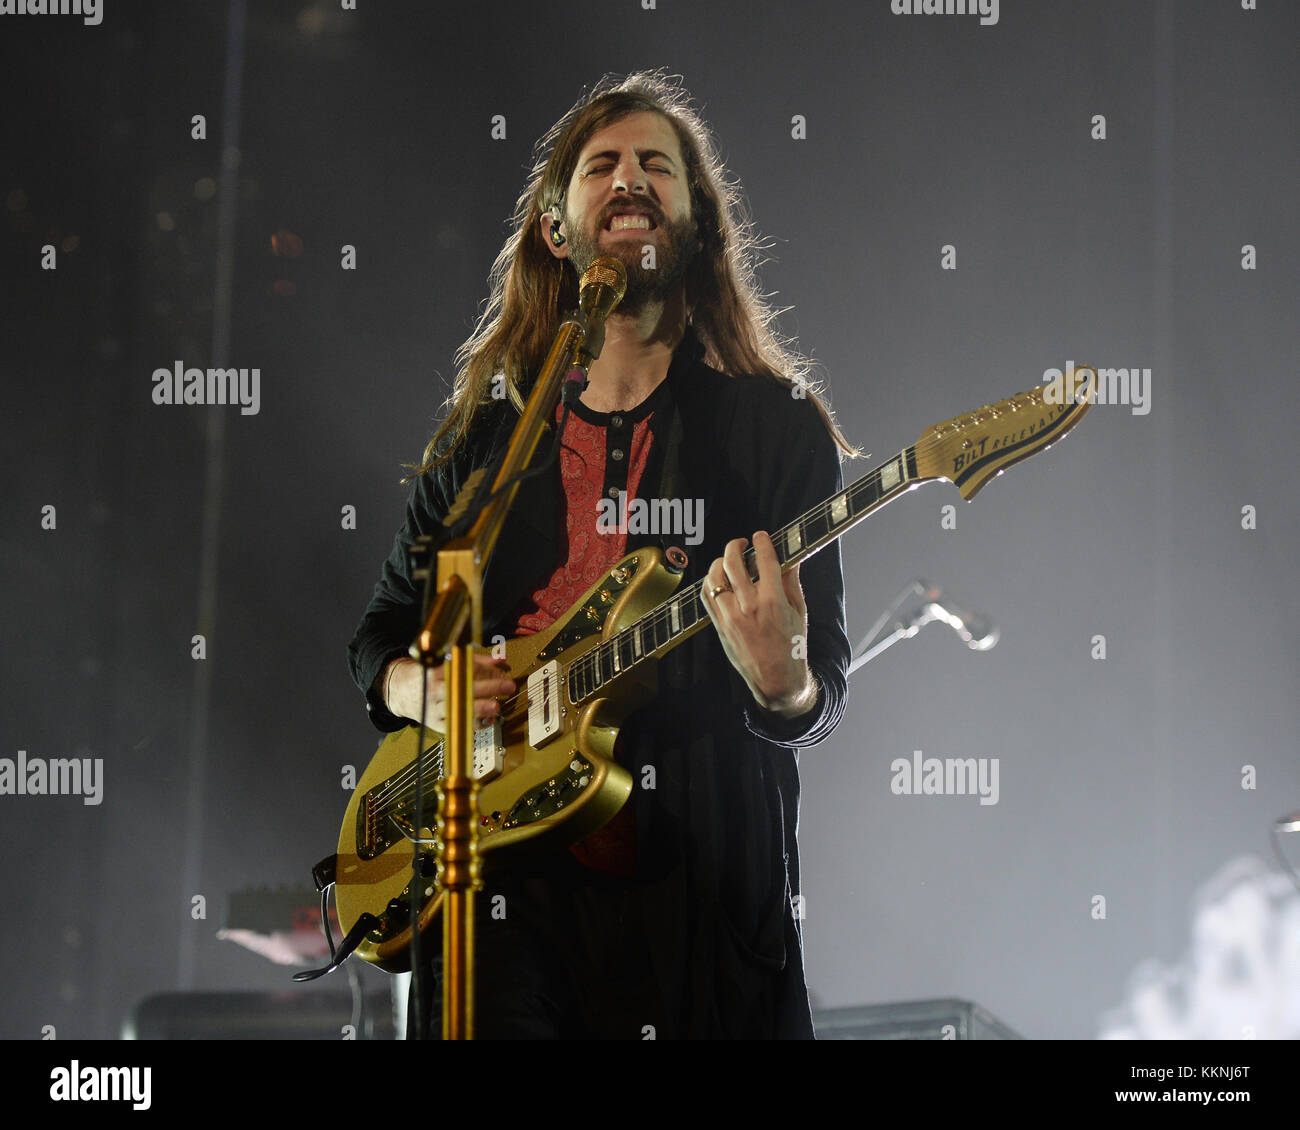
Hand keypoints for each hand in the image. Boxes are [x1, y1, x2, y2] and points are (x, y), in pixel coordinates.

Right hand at [383, 653, 515, 730]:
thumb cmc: (429, 674)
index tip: (501, 669)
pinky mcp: (436, 724)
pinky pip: (457, 725)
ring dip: (479, 709)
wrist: (402, 692)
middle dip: (487, 687)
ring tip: (495, 707)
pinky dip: (474, 724)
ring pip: (457, 709)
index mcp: (435, 671)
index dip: (483, 668)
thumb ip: (475, 661)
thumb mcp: (447, 663)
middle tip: (507, 685)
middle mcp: (433, 691)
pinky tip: (488, 720)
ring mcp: (434, 709)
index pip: (461, 668)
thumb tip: (502, 660)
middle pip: (460, 688)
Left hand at [701, 531, 817, 717]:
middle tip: (742, 543)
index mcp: (773, 601)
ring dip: (721, 561)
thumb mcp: (799, 611)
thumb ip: (791, 581)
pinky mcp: (719, 625)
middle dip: (736, 545)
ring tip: (728, 560)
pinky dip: (710, 581)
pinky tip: (719, 578)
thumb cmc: (792, 647)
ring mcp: (730, 616)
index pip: (764, 560)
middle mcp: (748, 607)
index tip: (761, 536)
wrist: (776, 679)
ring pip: (715, 576)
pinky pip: (706, 595)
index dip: (762, 542)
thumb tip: (790, 558)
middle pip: (734, 562)